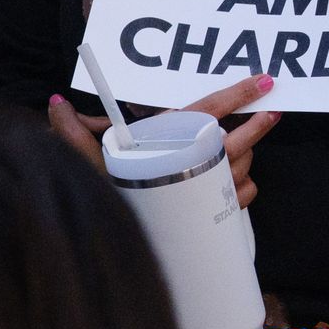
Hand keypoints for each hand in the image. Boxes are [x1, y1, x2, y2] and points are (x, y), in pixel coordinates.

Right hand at [48, 74, 279, 207]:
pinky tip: (240, 179)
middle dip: (258, 124)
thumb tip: (55, 103)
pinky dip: (247, 184)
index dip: (238, 94)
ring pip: (242, 164)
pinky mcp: (218, 212)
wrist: (117, 246)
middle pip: (236, 139)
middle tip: (273, 111)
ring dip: (248, 152)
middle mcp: (194, 167)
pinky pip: (246, 192)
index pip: (208, 110)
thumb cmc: (109, 198)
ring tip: (248, 143)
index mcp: (168, 145)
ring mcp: (210, 191)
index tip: (264, 82)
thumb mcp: (90, 164)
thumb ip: (73, 132)